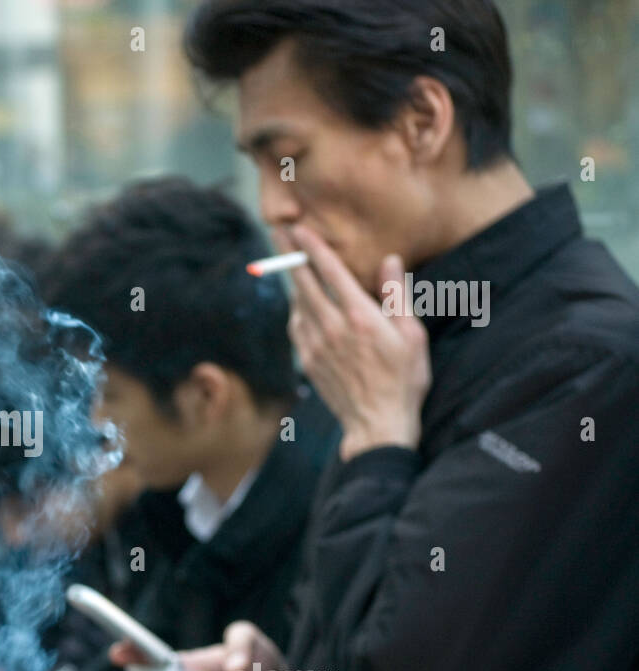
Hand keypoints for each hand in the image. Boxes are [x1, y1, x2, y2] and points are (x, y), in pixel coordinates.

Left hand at [279, 225, 430, 460]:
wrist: (377, 423)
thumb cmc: (403, 379)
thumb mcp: (412, 334)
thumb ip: (397, 294)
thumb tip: (389, 260)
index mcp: (359, 316)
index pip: (330, 272)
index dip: (313, 247)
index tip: (299, 228)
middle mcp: (332, 327)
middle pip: (304, 283)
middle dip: (290, 255)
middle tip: (278, 232)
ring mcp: (316, 345)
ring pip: (297, 304)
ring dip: (293, 281)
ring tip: (290, 264)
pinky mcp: (308, 361)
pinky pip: (296, 327)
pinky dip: (296, 310)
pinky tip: (301, 305)